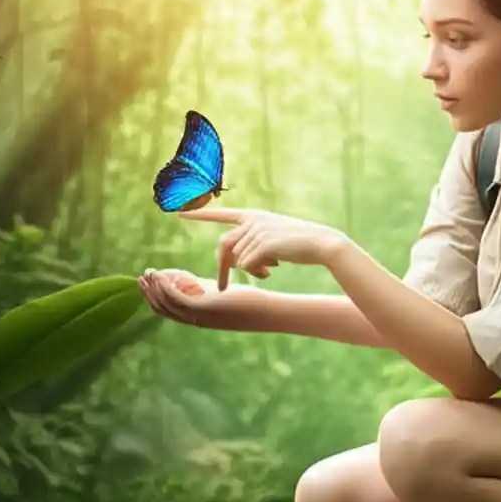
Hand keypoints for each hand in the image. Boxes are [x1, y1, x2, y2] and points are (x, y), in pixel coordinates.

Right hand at [138, 268, 250, 328]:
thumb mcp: (220, 293)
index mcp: (198, 318)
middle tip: (140, 278)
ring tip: (146, 275)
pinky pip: (178, 299)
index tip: (147, 282)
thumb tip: (191, 282)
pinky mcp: (206, 308)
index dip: (155, 297)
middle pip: (164, 309)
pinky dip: (165, 288)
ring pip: (167, 305)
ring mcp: (199, 316)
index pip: (169, 310)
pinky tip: (160, 276)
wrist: (268, 311)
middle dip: (150, 294)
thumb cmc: (250, 301)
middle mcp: (196, 320)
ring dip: (154, 290)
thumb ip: (203, 288)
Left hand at [176, 207, 348, 290]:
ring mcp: (257, 231)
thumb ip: (251, 246)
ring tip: (268, 272)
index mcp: (253, 216)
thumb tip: (235, 263)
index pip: (221, 214)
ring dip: (249, 271)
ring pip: (237, 258)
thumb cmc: (297, 244)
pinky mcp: (263, 243)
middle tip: (223, 288)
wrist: (320, 243)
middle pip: (224, 246)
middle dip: (221, 269)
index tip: (179, 213)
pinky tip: (272, 270)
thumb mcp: (271, 241)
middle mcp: (252, 221)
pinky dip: (256, 272)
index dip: (200, 215)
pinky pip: (246, 265)